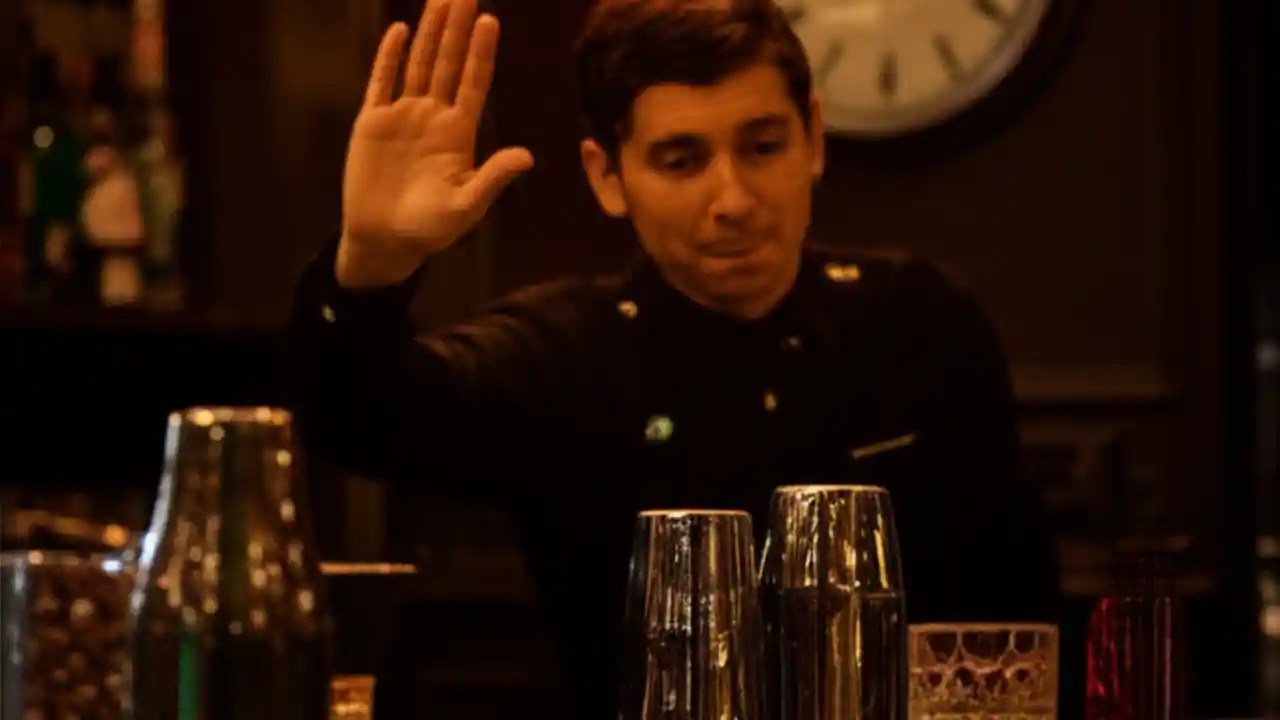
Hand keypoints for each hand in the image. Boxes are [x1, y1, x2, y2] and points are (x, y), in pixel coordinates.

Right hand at [338, 0, 533, 287]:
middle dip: (457, 27)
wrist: (386, 240)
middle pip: (447, 62)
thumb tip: (527, 157)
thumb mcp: (467, 205)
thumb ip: (493, 178)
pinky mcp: (372, 123)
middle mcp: (433, 117)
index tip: (490, 20)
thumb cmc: (430, 229)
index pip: (473, 82)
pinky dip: (388, 56)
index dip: (481, 52)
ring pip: (417, 63)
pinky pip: (381, 82)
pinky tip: (399, 30)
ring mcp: (403, 116)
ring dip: (429, 31)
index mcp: (458, 133)